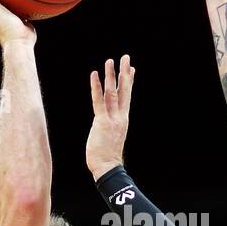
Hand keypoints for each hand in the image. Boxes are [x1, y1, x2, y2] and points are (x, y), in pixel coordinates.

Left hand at [86, 55, 134, 179]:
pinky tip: (94, 75)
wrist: (108, 168)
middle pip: (124, 90)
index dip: (129, 82)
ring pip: (112, 93)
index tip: (132, 69)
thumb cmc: (108, 157)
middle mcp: (120, 116)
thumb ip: (111, 127)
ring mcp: (112, 119)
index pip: (126, 97)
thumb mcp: (112, 137)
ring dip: (111, 75)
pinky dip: (96, 87)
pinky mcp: (101, 122)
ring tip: (110, 60)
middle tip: (126, 57)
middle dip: (125, 73)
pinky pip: (98, 101)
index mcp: (123, 120)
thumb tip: (107, 123)